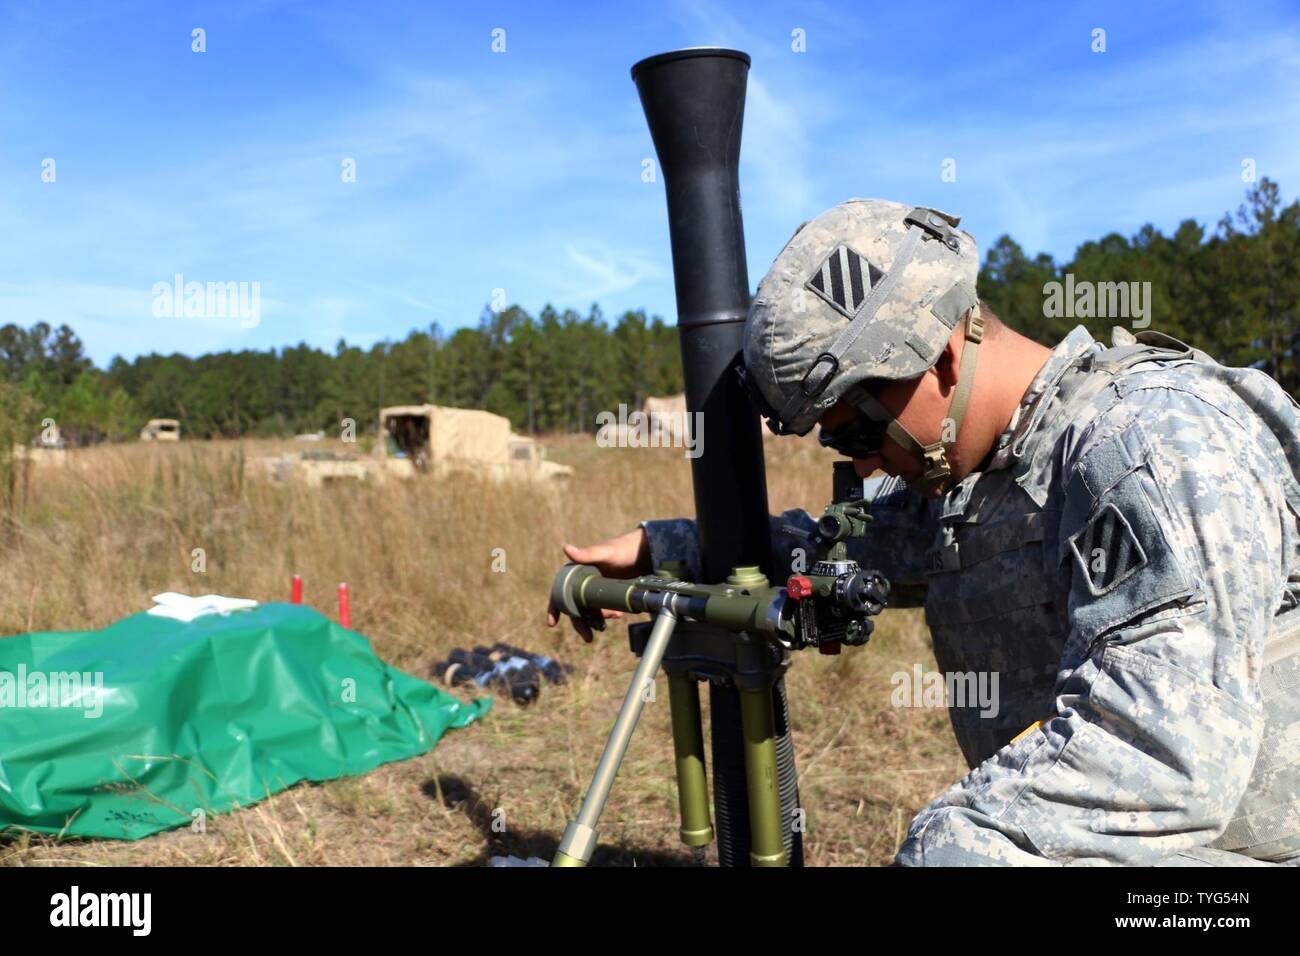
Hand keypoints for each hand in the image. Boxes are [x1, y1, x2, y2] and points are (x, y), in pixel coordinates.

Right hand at [545, 528, 651, 642]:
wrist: (645, 552)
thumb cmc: (623, 548)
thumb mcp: (606, 552)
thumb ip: (588, 554)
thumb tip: (566, 548)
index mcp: (578, 571)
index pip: (560, 591)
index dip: (555, 607)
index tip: (552, 623)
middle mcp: (584, 581)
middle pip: (575, 606)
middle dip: (580, 623)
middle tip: (588, 637)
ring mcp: (596, 588)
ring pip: (590, 610)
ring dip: (597, 619)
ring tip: (613, 616)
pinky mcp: (608, 593)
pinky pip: (603, 609)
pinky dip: (608, 614)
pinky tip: (619, 613)